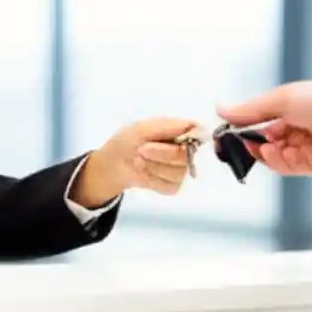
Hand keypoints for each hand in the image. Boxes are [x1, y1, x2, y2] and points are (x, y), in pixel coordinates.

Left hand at [70, 117, 197, 206]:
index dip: (191, 137)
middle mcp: (184, 149)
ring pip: (178, 173)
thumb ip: (167, 126)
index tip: (176, 140)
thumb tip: (194, 126)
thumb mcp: (141, 128)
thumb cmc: (125, 143)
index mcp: (179, 130)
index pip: (199, 133)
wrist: (112, 166)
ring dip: (154, 167)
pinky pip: (171, 185)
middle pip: (187, 155)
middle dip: (162, 154)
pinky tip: (145, 175)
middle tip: (142, 150)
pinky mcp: (174, 185)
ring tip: (140, 161)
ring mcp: (180, 169)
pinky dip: (154, 181)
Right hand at [217, 81, 311, 174]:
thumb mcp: (280, 100)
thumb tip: (221, 109)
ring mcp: (305, 146)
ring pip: (273, 154)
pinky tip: (273, 153)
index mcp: (294, 106)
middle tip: (234, 143)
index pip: (262, 118)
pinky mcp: (311, 164)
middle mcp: (299, 126)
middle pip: (266, 138)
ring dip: (263, 151)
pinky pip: (286, 166)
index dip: (245, 124)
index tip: (227, 129)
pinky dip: (276, 161)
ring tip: (262, 146)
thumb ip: (250, 109)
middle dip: (250, 141)